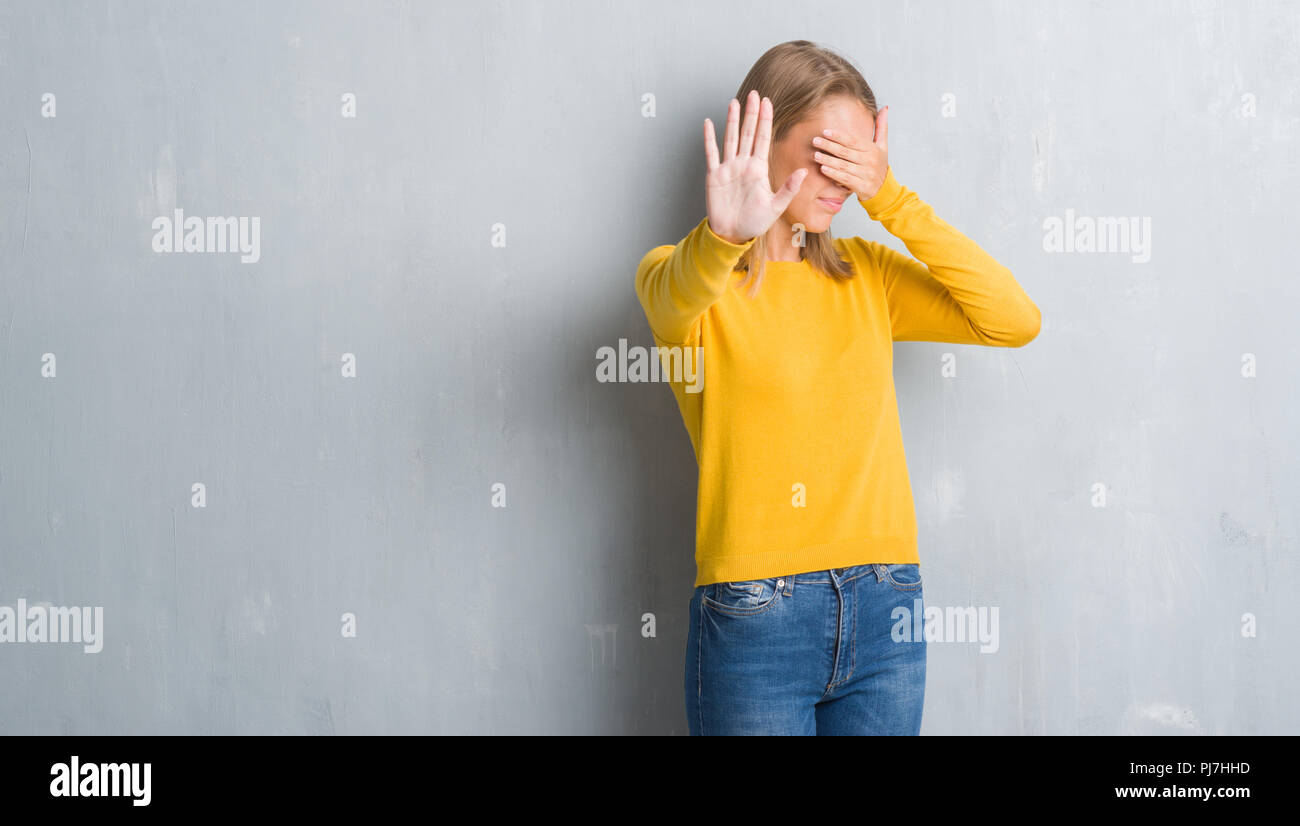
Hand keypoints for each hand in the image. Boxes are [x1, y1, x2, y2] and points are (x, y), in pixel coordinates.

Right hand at [703, 90, 807, 244]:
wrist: (733, 234)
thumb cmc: (755, 222)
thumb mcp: (776, 207)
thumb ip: (788, 189)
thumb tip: (803, 172)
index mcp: (758, 169)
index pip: (763, 139)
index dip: (765, 120)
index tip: (768, 102)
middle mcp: (743, 164)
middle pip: (748, 133)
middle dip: (751, 113)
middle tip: (755, 94)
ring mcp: (728, 168)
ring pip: (730, 138)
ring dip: (732, 121)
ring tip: (735, 102)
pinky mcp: (714, 176)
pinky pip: (711, 153)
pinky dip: (709, 138)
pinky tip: (709, 123)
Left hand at [810, 104, 888, 201]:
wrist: (884, 190)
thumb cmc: (880, 165)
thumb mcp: (883, 146)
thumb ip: (881, 127)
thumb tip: (885, 107)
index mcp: (873, 150)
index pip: (853, 141)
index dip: (838, 136)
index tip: (825, 131)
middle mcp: (870, 161)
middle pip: (846, 152)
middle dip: (829, 146)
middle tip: (815, 141)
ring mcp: (866, 174)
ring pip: (843, 165)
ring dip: (828, 160)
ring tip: (815, 155)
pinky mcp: (861, 186)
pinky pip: (845, 179)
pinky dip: (833, 174)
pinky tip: (823, 169)